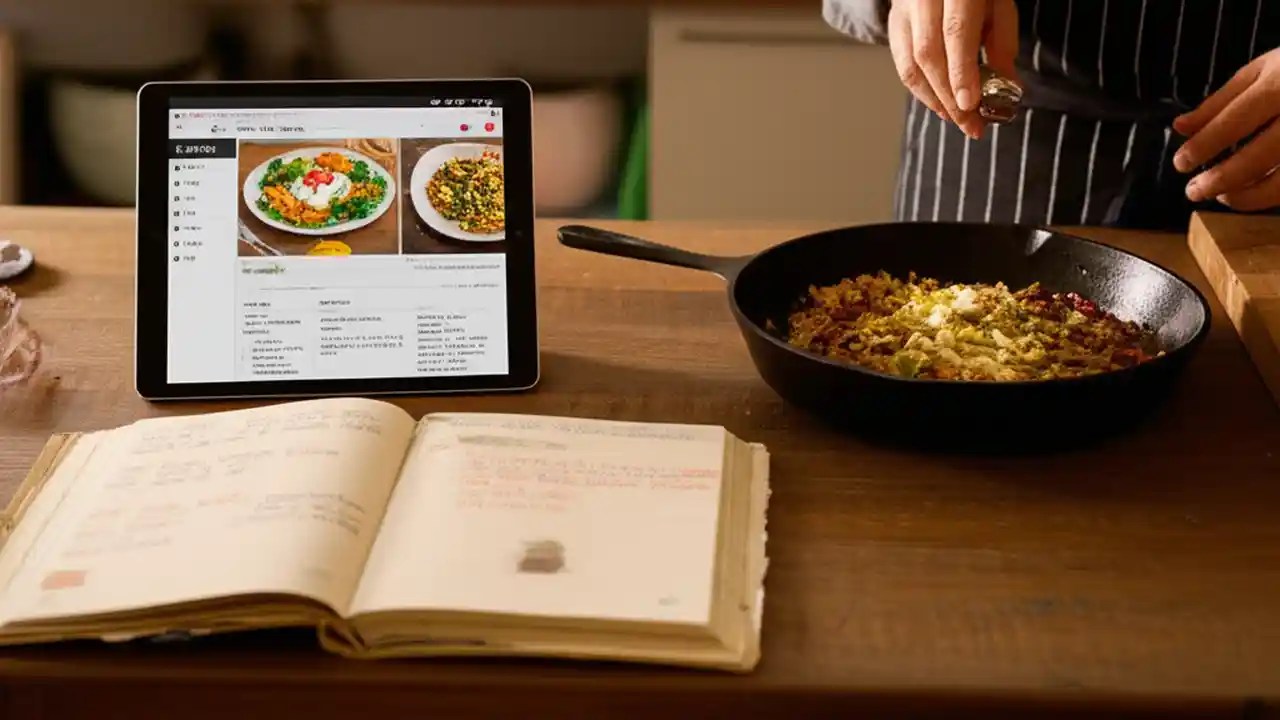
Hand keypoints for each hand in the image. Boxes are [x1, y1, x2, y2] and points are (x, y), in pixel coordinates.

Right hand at [887, 0, 1019, 139]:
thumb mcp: (999, 6)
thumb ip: (1002, 44)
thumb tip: (1008, 89)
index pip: (955, 33)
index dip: (961, 72)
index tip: (970, 104)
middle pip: (928, 54)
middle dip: (949, 96)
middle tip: (969, 123)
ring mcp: (903, 11)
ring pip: (910, 64)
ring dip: (934, 99)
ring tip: (956, 119)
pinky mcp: (894, 23)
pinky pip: (902, 65)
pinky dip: (922, 91)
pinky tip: (940, 104)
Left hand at [1174, 48, 1279, 210]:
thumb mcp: (1262, 70)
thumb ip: (1219, 101)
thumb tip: (1180, 128)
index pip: (1234, 121)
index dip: (1203, 147)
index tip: (1180, 164)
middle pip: (1258, 157)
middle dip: (1220, 180)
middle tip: (1193, 191)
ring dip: (1248, 196)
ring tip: (1223, 196)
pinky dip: (1272, 195)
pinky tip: (1254, 193)